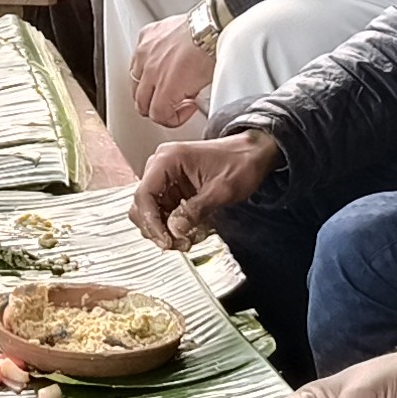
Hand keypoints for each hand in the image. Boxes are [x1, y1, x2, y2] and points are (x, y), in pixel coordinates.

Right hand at [128, 14, 214, 133]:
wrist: (213, 24)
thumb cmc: (214, 49)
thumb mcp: (204, 84)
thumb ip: (187, 97)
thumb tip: (183, 100)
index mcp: (167, 86)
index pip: (156, 114)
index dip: (170, 119)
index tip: (183, 111)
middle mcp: (151, 70)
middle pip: (141, 102)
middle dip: (156, 107)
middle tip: (169, 104)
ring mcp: (145, 53)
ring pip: (134, 81)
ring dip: (146, 87)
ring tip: (162, 84)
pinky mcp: (145, 37)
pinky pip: (137, 57)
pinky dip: (145, 64)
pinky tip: (159, 63)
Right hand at [129, 129, 277, 251]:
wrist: (254, 154)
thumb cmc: (241, 162)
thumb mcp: (221, 190)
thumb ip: (195, 210)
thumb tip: (174, 230)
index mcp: (168, 159)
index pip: (144, 194)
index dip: (151, 222)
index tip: (165, 240)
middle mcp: (161, 166)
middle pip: (142, 204)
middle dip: (156, 228)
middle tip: (176, 244)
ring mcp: (166, 177)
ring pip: (151, 210)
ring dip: (164, 229)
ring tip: (184, 240)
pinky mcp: (173, 187)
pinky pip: (164, 210)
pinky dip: (172, 224)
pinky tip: (187, 232)